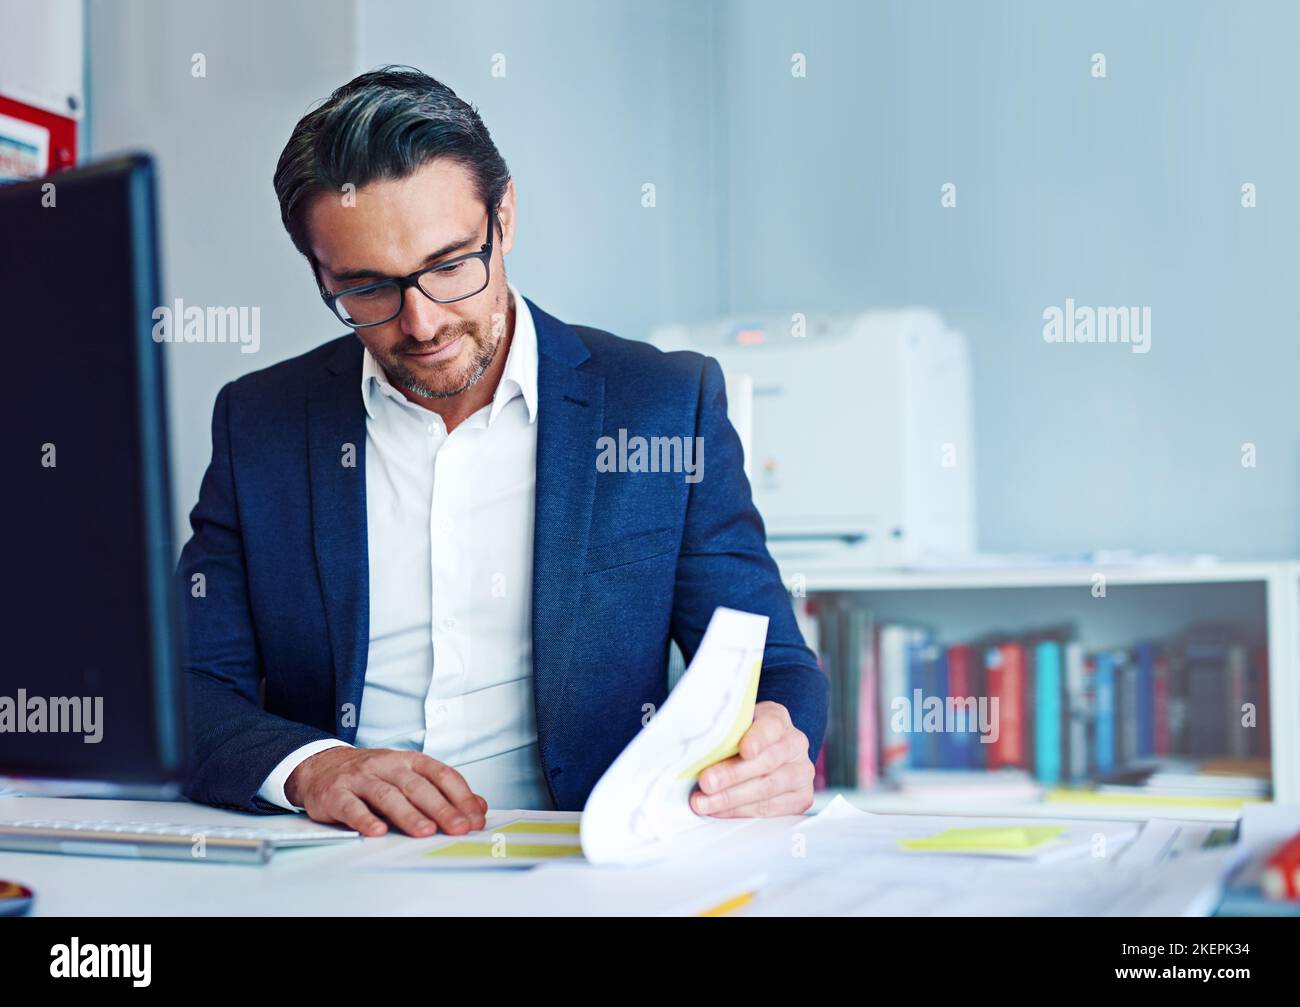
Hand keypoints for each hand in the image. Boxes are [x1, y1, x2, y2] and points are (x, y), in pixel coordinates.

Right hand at [285, 747, 487, 837]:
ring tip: (425, 831)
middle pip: (417, 786)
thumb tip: (479, 806)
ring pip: (387, 795)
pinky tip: (377, 832)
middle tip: (459, 827)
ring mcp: (360, 778)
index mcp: (409, 760)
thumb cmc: (372, 775)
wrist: (321, 766)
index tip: (475, 817)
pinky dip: (364, 819)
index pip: (441, 774)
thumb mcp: (408, 776)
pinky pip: (351, 806)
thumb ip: (442, 791)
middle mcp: (387, 765)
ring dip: (408, 814)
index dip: (461, 796)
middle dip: (441, 808)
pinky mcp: (336, 793)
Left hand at [689, 701, 814, 817]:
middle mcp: (795, 744)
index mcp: (778, 719)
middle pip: (766, 761)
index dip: (758, 738)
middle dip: (732, 774)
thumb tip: (694, 748)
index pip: (771, 726)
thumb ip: (722, 732)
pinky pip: (770, 809)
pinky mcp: (801, 798)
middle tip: (706, 782)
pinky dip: (741, 811)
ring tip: (704, 803)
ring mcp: (801, 772)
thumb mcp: (734, 726)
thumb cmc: (743, 738)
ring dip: (731, 798)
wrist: (767, 752)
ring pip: (767, 788)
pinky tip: (720, 811)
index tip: (744, 750)